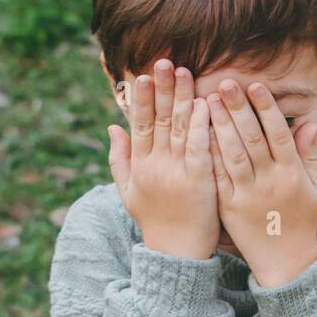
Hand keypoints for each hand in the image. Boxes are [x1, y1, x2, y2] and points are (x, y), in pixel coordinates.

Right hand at [108, 60, 218, 260]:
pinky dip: (201, 125)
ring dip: (182, 98)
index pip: (139, 124)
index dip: (143, 98)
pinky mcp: (200, 182)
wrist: (176, 254)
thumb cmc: (155, 222)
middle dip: (161, 89)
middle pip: (159, 120)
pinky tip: (204, 104)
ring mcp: (178, 173)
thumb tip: (112, 126)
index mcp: (140, 166)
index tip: (144, 74)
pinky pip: (200, 148)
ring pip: (179, 129)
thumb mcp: (129, 192)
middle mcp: (156, 166)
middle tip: (164, 61)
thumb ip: (120, 159)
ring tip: (184, 72)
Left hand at [207, 80, 316, 287]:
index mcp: (292, 175)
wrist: (285, 262)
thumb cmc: (300, 221)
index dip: (266, 109)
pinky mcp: (230, 208)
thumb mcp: (313, 188)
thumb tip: (309, 125)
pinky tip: (198, 134)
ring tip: (208, 100)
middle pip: (252, 140)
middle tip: (225, 84)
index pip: (278, 134)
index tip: (255, 86)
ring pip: (233, 155)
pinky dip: (209, 154)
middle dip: (238, 109)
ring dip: (220, 126)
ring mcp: (248, 196)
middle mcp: (270, 183)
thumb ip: (310, 156)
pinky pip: (218, 177)